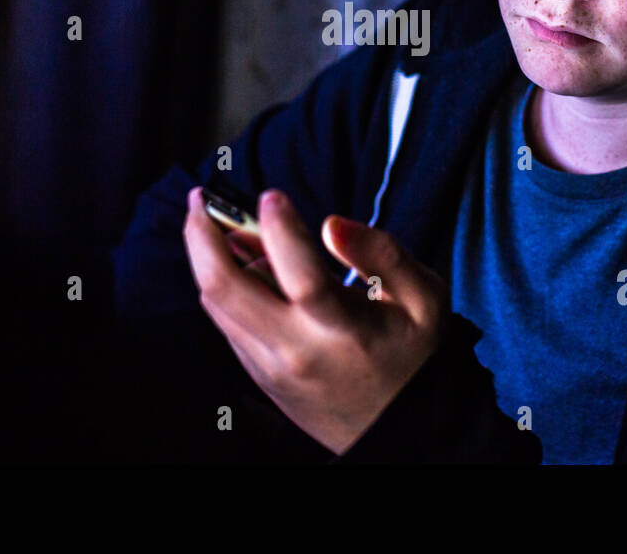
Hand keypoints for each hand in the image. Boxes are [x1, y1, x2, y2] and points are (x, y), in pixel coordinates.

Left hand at [183, 186, 448, 454]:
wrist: (398, 430)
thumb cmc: (414, 357)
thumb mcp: (424, 300)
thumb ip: (383, 253)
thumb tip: (332, 225)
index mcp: (342, 332)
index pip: (298, 275)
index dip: (279, 228)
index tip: (271, 195)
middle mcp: (295, 350)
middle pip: (225, 288)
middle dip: (203, 234)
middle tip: (202, 198)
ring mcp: (269, 366)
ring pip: (215, 303)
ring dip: (205, 256)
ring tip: (217, 222)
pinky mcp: (258, 374)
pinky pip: (226, 321)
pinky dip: (222, 284)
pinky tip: (237, 259)